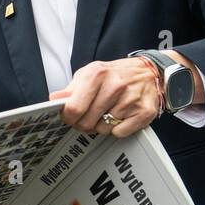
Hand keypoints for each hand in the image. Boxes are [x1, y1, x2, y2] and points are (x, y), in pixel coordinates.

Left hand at [49, 57, 163, 137]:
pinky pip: (119, 133)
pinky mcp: (143, 112)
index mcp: (97, 74)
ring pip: (102, 130)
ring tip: (108, 112)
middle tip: (90, 116)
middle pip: (86, 123)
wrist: (149, 72)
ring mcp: (130, 100)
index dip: (68, 117)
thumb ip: (71, 89)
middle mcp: (114, 86)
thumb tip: (54, 100)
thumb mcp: (91, 73)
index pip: (73, 108)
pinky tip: (121, 116)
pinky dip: (118, 129)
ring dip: (102, 126)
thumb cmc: (117, 74)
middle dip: (84, 124)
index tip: (70, 117)